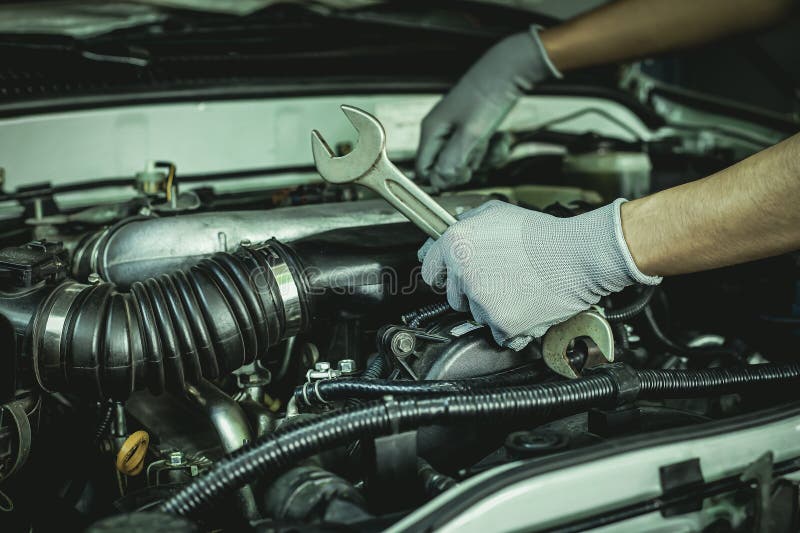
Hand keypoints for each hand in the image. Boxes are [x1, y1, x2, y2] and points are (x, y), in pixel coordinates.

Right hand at [416, 28, 560, 189]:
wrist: (509, 71)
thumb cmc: (488, 96)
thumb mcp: (471, 134)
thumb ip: (452, 160)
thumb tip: (438, 181)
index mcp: (431, 130)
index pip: (423, 170)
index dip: (441, 179)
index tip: (462, 174)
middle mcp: (438, 131)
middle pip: (442, 168)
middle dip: (463, 168)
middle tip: (478, 158)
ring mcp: (453, 129)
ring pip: (461, 161)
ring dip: (480, 159)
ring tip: (492, 143)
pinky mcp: (468, 128)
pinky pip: (473, 151)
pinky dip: (487, 150)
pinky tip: (496, 140)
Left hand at [418, 200, 660, 348]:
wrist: (577, 256)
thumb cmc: (542, 234)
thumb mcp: (497, 212)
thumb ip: (466, 223)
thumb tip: (450, 232)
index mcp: (456, 244)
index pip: (429, 269)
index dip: (443, 273)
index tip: (449, 276)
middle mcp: (463, 273)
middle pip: (452, 297)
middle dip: (470, 292)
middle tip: (498, 278)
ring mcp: (481, 301)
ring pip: (475, 315)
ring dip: (491, 307)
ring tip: (518, 287)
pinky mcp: (501, 323)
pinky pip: (496, 332)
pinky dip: (508, 325)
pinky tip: (524, 304)